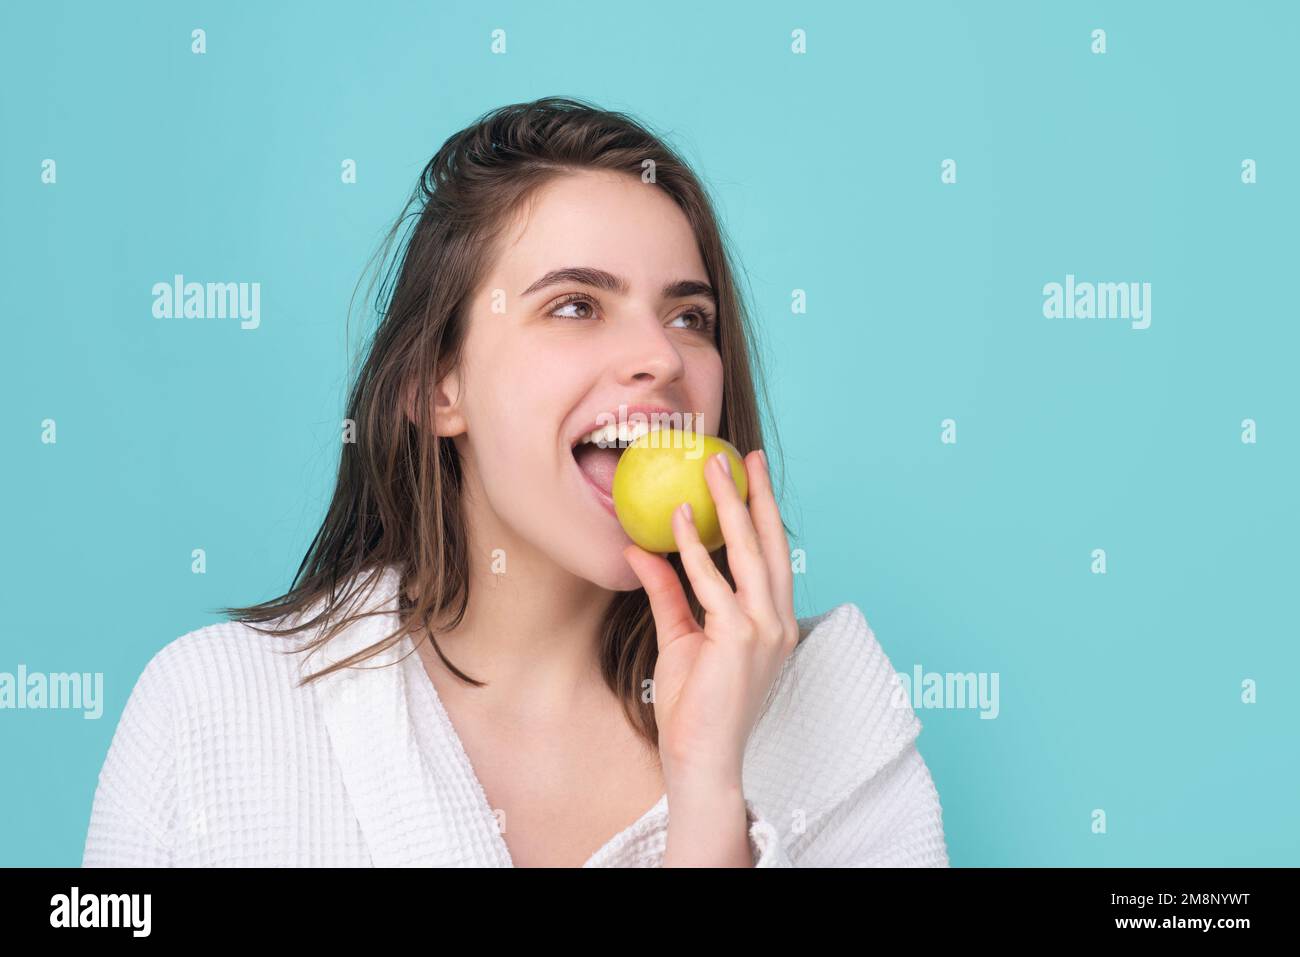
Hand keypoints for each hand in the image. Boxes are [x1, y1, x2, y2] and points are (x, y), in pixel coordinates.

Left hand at [622, 448, 798, 788]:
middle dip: (756, 495)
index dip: (763, 513)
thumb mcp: (679, 636)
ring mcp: (764, 630)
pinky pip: (714, 583)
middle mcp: (777, 621)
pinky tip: (679, 520)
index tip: (750, 477)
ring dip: (728, 506)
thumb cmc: (694, 706)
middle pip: (771, 544)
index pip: (772, 556)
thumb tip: (641, 548)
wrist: (700, 758)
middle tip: (740, 457)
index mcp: (773, 622)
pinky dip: (697, 548)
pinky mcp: (741, 639)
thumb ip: (667, 591)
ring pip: (749, 553)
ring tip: (710, 469)